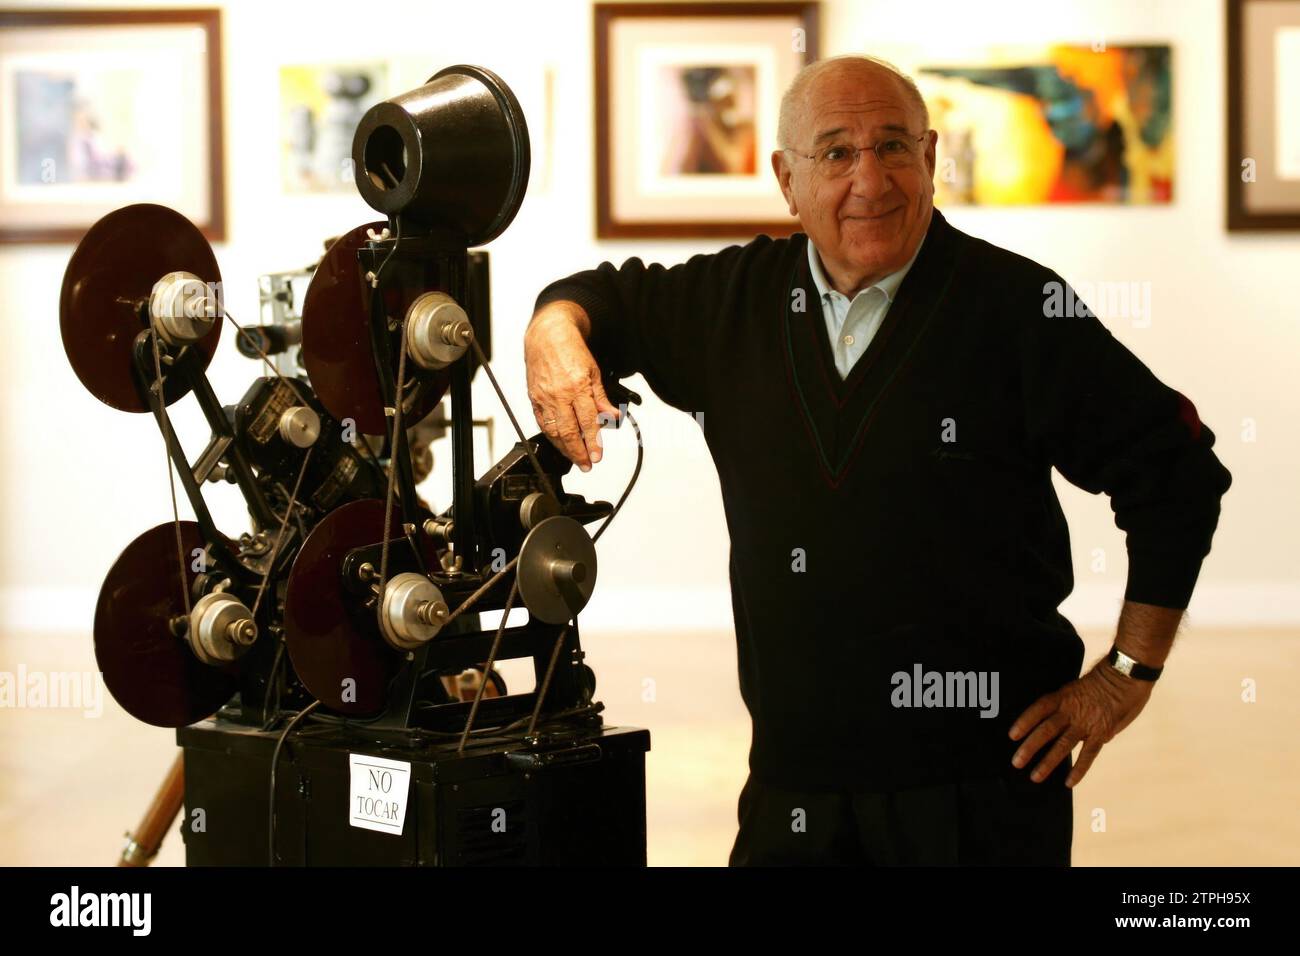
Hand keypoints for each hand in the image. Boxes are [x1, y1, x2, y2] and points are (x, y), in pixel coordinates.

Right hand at [524, 303, 620, 470]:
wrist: (547, 337)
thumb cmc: (570, 351)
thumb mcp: (594, 372)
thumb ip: (602, 398)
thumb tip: (612, 416)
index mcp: (577, 387)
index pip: (587, 422)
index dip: (593, 442)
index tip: (597, 456)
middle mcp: (558, 394)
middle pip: (568, 432)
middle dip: (578, 452)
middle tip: (587, 464)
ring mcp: (544, 398)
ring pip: (553, 431)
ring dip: (564, 449)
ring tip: (575, 458)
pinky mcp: (534, 399)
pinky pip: (542, 423)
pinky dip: (551, 437)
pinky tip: (559, 444)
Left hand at [1008, 664, 1153, 787]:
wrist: (1127, 675)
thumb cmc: (1104, 679)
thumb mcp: (1078, 687)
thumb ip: (1069, 705)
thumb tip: (1063, 723)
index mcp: (1063, 697)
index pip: (1038, 709)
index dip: (1024, 722)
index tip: (1012, 735)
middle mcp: (1070, 711)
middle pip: (1046, 730)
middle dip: (1030, 747)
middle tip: (1016, 762)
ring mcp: (1086, 723)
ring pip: (1063, 745)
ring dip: (1048, 762)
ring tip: (1035, 776)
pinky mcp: (1102, 733)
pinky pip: (1088, 754)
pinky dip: (1079, 769)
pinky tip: (1069, 782)